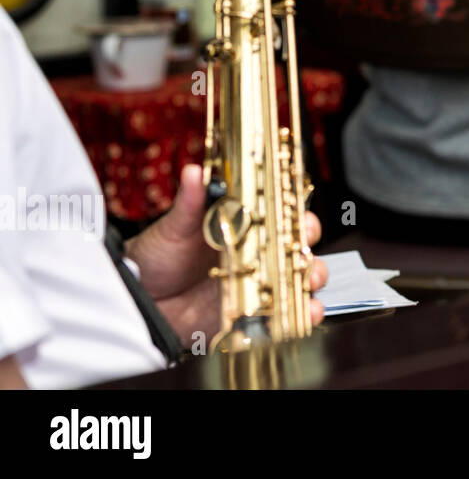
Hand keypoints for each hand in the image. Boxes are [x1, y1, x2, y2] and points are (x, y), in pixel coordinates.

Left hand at [125, 164, 327, 342]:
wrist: (136, 300)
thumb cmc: (156, 257)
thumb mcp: (174, 228)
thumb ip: (189, 202)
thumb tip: (195, 172)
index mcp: (244, 229)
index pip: (282, 219)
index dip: (298, 219)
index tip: (301, 221)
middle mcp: (255, 257)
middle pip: (297, 252)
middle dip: (310, 254)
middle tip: (304, 257)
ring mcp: (254, 287)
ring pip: (296, 283)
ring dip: (310, 283)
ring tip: (308, 286)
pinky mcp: (248, 315)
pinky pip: (281, 316)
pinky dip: (299, 317)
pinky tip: (304, 314)